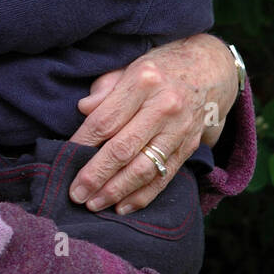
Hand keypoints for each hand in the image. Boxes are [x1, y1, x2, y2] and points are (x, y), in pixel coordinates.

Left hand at [67, 35, 237, 212]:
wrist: (210, 69)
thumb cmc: (159, 69)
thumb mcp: (129, 67)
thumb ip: (105, 89)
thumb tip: (82, 109)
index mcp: (143, 81)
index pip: (104, 120)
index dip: (81, 144)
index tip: (64, 160)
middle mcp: (164, 106)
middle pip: (122, 149)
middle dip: (95, 176)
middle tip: (76, 194)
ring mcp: (180, 129)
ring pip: (144, 169)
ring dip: (116, 191)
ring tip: (94, 204)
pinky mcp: (190, 146)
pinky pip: (164, 178)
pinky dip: (141, 196)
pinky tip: (121, 207)